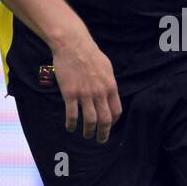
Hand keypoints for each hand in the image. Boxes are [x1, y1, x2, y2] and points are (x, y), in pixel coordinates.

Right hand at [48, 23, 121, 142]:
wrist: (73, 45)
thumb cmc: (90, 54)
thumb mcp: (107, 67)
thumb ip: (109, 83)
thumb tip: (111, 94)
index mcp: (110, 87)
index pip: (116, 111)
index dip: (113, 122)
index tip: (109, 125)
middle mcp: (99, 93)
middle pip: (104, 120)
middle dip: (103, 133)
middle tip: (100, 140)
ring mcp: (85, 94)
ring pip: (89, 120)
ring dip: (88, 132)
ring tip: (86, 135)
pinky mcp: (70, 94)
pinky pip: (72, 115)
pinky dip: (71, 124)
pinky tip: (70, 127)